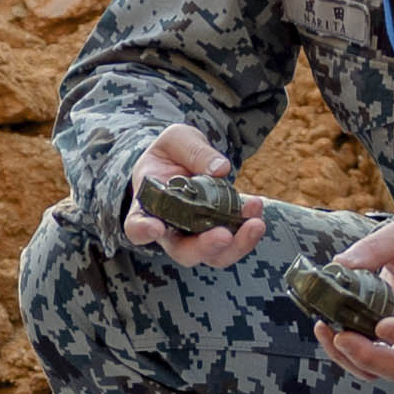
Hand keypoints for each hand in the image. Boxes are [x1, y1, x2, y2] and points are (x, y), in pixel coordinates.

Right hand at [123, 125, 268, 269]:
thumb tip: (220, 169)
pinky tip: (256, 207)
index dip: (144, 231)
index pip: (136, 227)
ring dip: (237, 244)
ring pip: (215, 254)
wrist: (185, 161)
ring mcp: (197, 235)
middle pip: (183, 252)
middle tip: (223, 235)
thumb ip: (192, 150)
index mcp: (147, 207)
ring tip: (256, 223)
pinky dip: (248, 227)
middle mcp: (171, 230)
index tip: (156, 227)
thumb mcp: (176, 139)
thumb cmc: (170, 153)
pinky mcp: (222, 230)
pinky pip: (236, 239)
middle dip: (205, 247)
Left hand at [311, 217, 393, 386]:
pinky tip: (327, 328)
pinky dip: (346, 351)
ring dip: (351, 358)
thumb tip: (341, 264)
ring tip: (326, 329)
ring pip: (382, 369)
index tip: (381, 326)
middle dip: (370, 357)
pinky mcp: (391, 342)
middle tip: (341, 336)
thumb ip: (378, 246)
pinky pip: (370, 358)